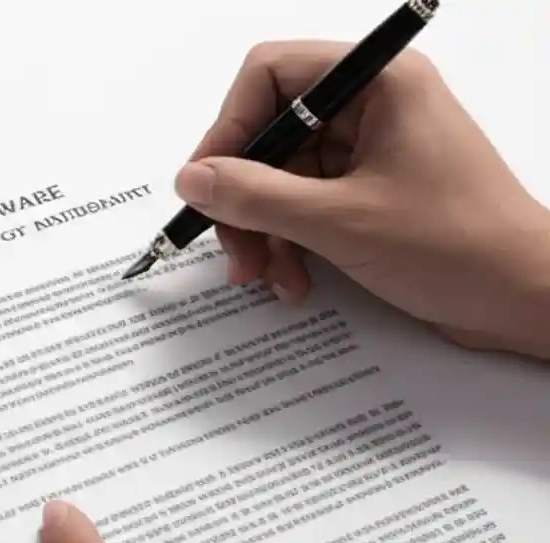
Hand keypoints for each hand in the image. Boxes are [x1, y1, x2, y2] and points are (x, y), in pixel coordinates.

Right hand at [176, 40, 549, 359]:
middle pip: (271, 132)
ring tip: (266, 275)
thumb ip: (255, 197)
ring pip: (282, 177)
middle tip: (233, 246)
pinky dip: (290, 242)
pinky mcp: (371, 191)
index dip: (231, 126)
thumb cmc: (457, 247)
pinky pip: (304, 205)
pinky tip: (295, 279)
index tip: (207, 180)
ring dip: (264, 230)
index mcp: (380, 83)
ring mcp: (372, 150)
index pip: (272, 74)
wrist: (523, 299)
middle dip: (244, 195)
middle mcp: (373, 106)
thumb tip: (193, 179)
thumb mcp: (339, 222)